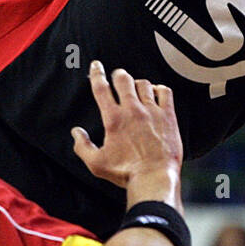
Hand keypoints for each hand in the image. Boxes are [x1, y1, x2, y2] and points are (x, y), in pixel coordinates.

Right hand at [72, 62, 182, 187]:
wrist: (154, 178)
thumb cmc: (126, 173)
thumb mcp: (96, 164)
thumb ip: (82, 146)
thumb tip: (76, 133)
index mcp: (113, 119)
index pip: (101, 88)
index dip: (97, 74)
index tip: (96, 67)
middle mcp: (132, 110)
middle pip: (123, 80)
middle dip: (118, 75)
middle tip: (117, 77)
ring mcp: (152, 111)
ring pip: (143, 84)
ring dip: (137, 83)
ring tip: (135, 88)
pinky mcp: (168, 116)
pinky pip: (164, 92)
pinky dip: (159, 88)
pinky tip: (156, 92)